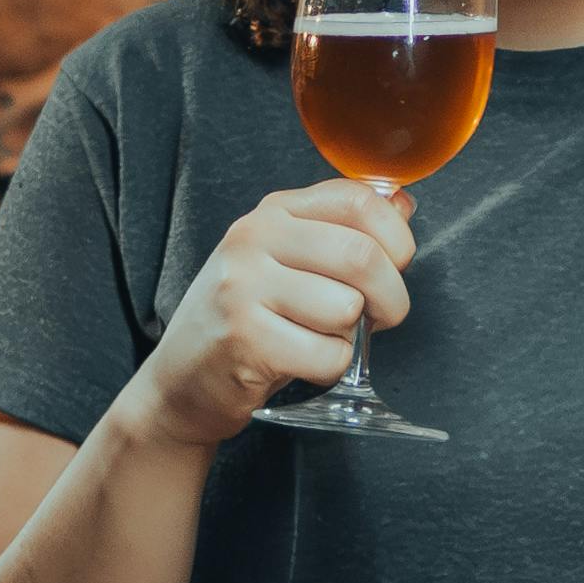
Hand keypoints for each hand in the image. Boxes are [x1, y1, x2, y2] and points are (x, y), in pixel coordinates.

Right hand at [119, 181, 410, 454]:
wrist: (180, 381)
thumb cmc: (247, 321)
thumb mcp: (288, 262)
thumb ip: (343, 232)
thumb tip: (403, 206)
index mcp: (273, 212)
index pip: (359, 201)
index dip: (397, 238)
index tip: (397, 266)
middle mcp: (253, 239)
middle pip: (361, 256)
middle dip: (391, 297)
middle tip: (381, 317)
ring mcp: (243, 287)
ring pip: (348, 309)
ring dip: (351, 337)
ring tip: (319, 339)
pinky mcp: (244, 339)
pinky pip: (328, 356)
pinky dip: (330, 369)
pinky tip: (301, 363)